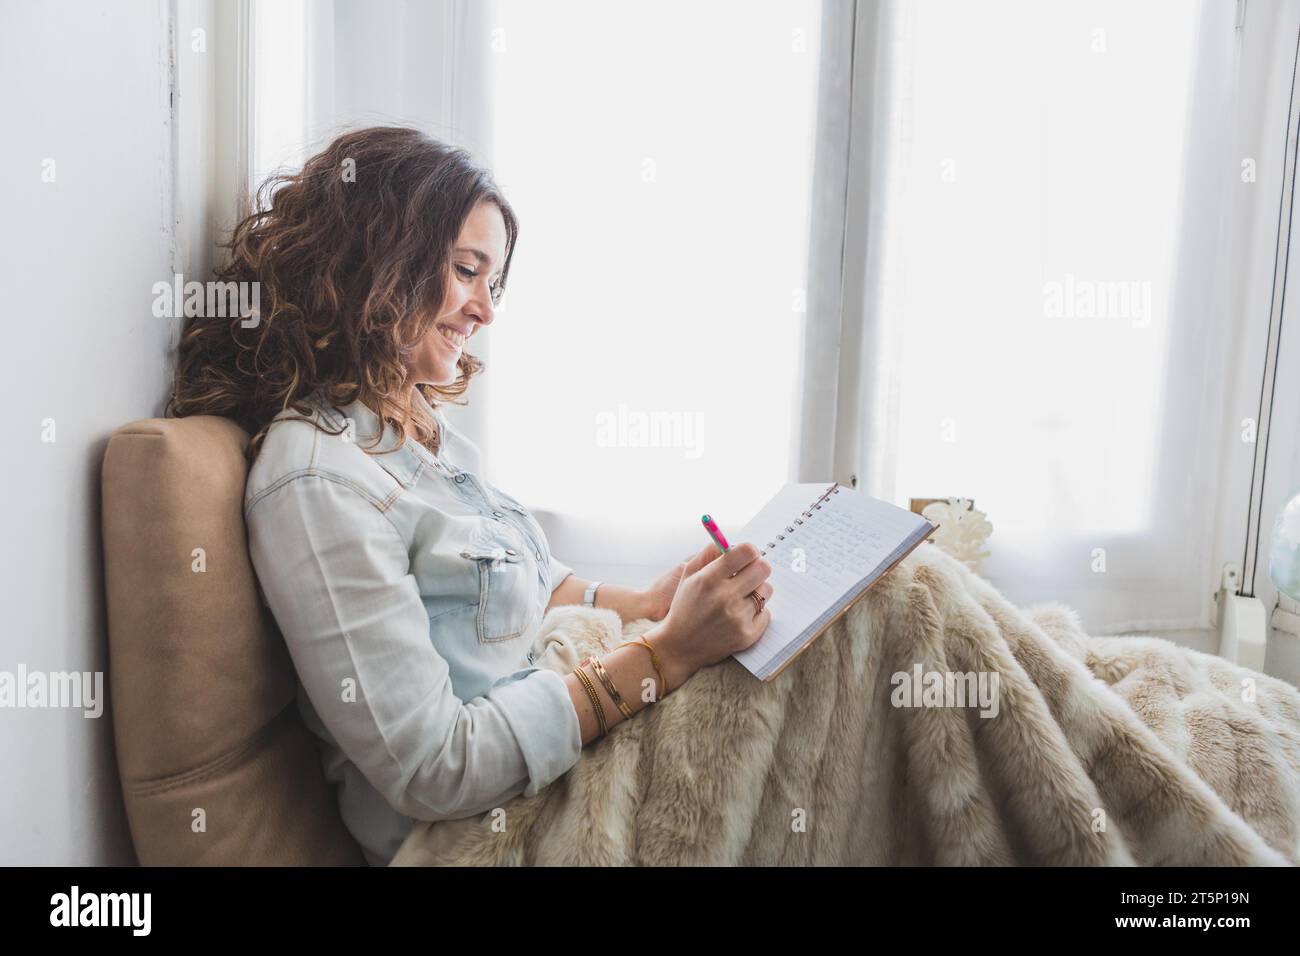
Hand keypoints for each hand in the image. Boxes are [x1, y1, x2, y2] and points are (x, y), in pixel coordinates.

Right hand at [644, 542, 773, 688]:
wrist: (679, 647)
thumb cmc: (685, 607)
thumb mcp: (688, 575)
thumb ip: (709, 553)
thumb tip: (731, 541)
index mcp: (709, 579)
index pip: (747, 551)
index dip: (750, 551)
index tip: (746, 556)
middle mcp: (725, 597)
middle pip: (764, 568)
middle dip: (757, 568)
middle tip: (747, 575)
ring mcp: (737, 618)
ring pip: (766, 591)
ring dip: (757, 591)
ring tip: (741, 598)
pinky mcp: (746, 635)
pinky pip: (766, 613)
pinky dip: (756, 613)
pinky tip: (739, 616)